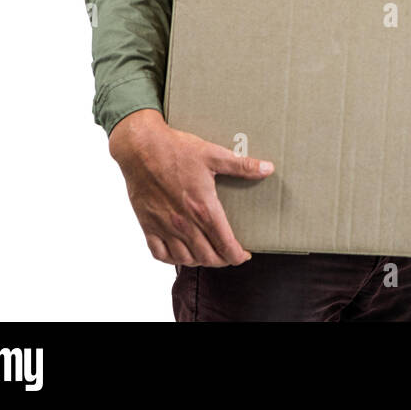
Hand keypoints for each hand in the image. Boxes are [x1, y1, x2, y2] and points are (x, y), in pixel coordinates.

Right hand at [108, 108, 274, 267]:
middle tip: (230, 254)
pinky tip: (181, 253)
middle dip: (223, 260)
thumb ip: (243, 166)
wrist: (141, 148)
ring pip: (185, 259)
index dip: (237, 255)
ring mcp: (164, 226)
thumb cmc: (177, 149)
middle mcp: (183, 223)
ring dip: (200, 261)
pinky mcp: (147, 225)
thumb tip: (268, 168)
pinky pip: (159, 254)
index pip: (225, 244)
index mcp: (203, 207)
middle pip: (207, 257)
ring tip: (209, 254)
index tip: (244, 255)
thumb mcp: (214, 155)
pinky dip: (172, 259)